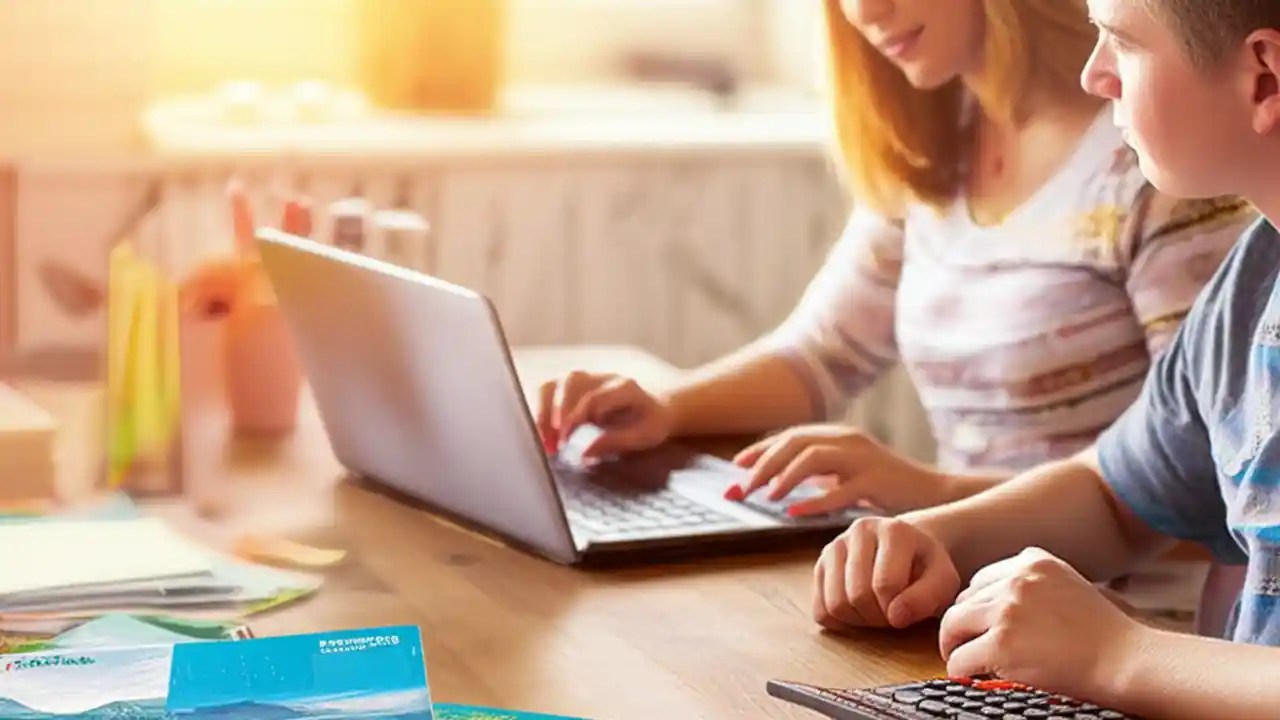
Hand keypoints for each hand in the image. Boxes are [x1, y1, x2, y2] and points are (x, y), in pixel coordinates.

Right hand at [536, 371, 673, 456]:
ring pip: (557, 383)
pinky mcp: (575, 386)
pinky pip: (551, 390)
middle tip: (553, 443)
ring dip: (545, 410)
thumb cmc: (651, 423)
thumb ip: (616, 442)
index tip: (567, 442)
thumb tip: (584, 453)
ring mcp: (587, 379)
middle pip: (572, 381)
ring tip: (542, 439)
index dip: (577, 418)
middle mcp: (603, 377)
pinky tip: (542, 433)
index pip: (594, 397)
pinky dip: (542, 410)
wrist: (657, 407)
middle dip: (558, 411)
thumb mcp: (645, 436)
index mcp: (624, 386)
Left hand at [729, 425, 951, 515]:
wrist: (933, 493)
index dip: (761, 450)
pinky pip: (840, 490)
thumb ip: (816, 472)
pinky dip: (814, 500)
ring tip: (764, 496)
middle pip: (795, 443)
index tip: (737, 467)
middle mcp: (848, 440)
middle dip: (763, 464)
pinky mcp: (876, 482)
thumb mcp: (845, 472)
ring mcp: (863, 459)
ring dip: (784, 476)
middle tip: (741, 488)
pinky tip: (794, 512)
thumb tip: (775, 478)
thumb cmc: (884, 487)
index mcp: (838, 435)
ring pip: (814, 457)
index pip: (790, 436)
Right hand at [813, 517, 960, 630]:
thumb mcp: (943, 582)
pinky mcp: (820, 564)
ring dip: (859, 620)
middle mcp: (859, 530)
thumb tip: (894, 616)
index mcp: (893, 530)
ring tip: (878, 610)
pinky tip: (859, 611)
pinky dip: (839, 621)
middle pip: (857, 595)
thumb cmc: (926, 569)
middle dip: (878, 617)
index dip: (899, 609)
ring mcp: (835, 545)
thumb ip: (927, 598)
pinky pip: (820, 609)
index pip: (885, 584)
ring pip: (835, 604)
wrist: (908, 551)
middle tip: (893, 613)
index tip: (909, 608)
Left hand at [940, 548, 1146, 698]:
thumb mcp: (1066, 586)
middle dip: (962, 625)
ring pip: (953, 625)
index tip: (978, 625)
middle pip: (964, 600)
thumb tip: (989, 602)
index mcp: (1032, 560)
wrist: (1127, 660)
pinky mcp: (1001, 643)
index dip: (977, 607)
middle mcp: (1016, 579)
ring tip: (961, 660)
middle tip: (962, 645)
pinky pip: (960, 657)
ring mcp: (1007, 610)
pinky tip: (969, 676)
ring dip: (954, 645)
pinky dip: (959, 669)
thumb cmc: (1104, 633)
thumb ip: (1030, 586)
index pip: (981, 580)